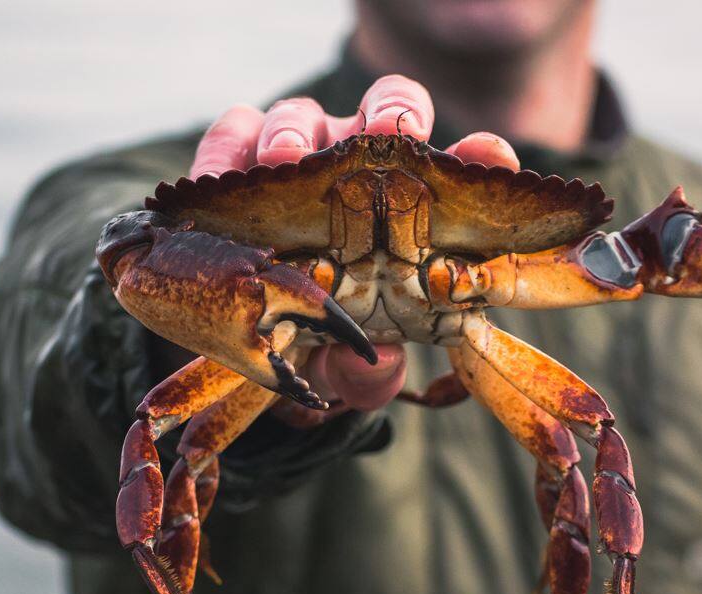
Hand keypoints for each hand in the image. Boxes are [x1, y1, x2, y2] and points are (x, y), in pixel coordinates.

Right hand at [190, 75, 519, 412]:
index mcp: (409, 205)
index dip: (478, 158)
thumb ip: (370, 373)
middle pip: (387, 111)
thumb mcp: (352, 366)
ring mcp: (301, 152)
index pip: (458, 168)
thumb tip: (377, 362)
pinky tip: (217, 178)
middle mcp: (360, 165)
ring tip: (285, 161)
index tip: (484, 159)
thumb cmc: (325, 338)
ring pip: (305, 116)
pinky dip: (226, 150)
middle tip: (380, 135)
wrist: (252, 333)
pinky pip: (233, 133)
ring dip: (295, 132)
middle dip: (387, 116)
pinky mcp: (240, 154)